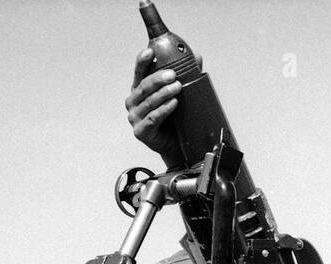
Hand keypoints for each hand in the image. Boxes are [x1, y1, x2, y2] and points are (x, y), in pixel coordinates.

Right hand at [125, 48, 183, 162]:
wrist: (177, 146)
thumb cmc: (176, 119)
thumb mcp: (180, 95)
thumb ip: (186, 76)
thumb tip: (197, 57)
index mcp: (139, 90)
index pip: (139, 72)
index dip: (143, 61)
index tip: (150, 51)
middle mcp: (133, 102)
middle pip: (143, 86)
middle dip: (158, 79)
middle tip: (173, 74)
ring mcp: (135, 117)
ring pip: (149, 102)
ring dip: (163, 93)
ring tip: (178, 87)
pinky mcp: (141, 131)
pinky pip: (153, 118)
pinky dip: (164, 110)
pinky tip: (173, 103)